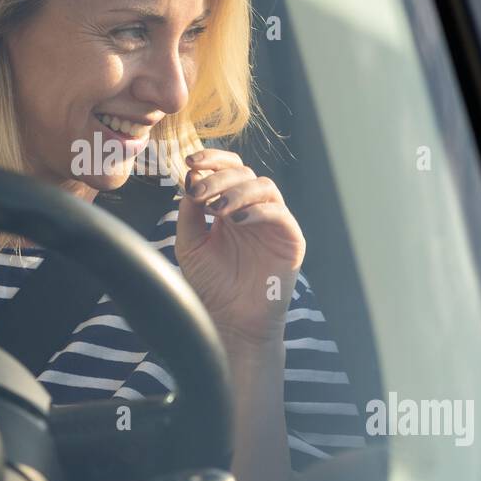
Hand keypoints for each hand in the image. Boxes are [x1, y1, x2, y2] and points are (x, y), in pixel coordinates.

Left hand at [173, 148, 305, 351]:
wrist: (230, 320)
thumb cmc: (211, 283)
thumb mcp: (190, 243)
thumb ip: (189, 211)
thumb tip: (190, 178)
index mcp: (231, 204)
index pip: (227, 168)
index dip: (212, 159)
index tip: (189, 162)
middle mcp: (254, 208)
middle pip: (244, 173)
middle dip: (219, 178)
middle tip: (199, 193)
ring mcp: (274, 222)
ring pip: (264, 187)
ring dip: (238, 192)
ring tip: (217, 209)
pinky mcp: (291, 239)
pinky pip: (280, 214)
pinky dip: (258, 211)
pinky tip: (237, 221)